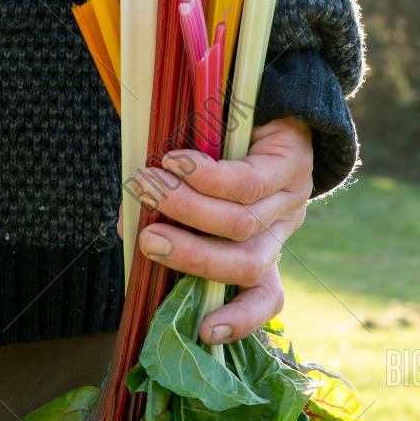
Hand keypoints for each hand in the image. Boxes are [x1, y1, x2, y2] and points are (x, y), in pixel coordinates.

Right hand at [130, 116, 313, 343]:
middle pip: (245, 265)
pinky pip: (245, 183)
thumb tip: (127, 238)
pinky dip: (204, 178)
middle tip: (148, 238)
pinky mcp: (292, 164)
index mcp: (260, 249)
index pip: (266, 297)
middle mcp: (280, 231)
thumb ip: (165, 218)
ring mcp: (291, 199)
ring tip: (147, 186)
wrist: (267, 87)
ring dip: (186, 209)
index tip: (204, 333)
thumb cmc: (216, 146)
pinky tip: (176, 162)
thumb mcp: (190, 191)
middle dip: (191, 257)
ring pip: (239, 225)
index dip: (240, 321)